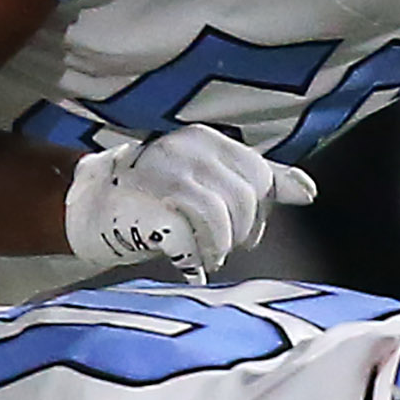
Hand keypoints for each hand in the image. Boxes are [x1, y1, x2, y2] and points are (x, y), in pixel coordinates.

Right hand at [63, 126, 318, 279]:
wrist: (89, 207)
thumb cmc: (154, 199)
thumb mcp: (208, 182)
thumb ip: (258, 182)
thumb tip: (310, 192)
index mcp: (207, 139)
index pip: (259, 174)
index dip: (257, 210)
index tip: (240, 229)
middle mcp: (192, 147)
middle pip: (249, 199)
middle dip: (242, 232)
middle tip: (217, 245)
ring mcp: (173, 172)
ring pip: (229, 219)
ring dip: (220, 247)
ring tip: (202, 252)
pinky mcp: (158, 203)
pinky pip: (202, 238)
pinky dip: (200, 257)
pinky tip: (188, 260)